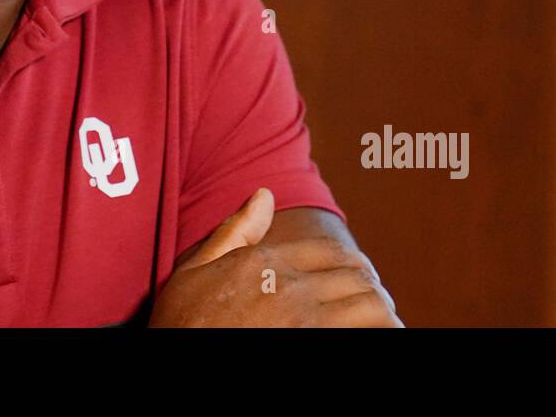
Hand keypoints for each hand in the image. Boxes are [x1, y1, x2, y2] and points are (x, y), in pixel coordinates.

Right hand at [148, 188, 402, 326]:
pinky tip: (381, 335)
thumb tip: (265, 195)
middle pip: (356, 277)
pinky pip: (364, 334)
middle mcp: (290, 288)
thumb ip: (234, 232)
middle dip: (372, 286)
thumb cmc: (181, 323)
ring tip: (385, 320)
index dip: (353, 263)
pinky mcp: (312, 346)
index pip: (331, 252)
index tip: (360, 276)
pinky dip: (380, 331)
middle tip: (377, 301)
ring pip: (370, 306)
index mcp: (265, 262)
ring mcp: (305, 321)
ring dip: (383, 311)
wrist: (170, 360)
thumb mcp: (195, 270)